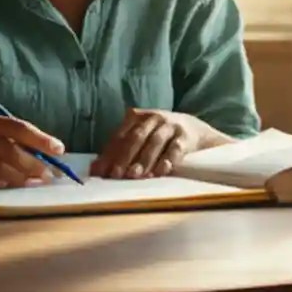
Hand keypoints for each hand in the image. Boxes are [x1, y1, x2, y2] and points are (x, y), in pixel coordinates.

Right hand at [0, 115, 64, 188]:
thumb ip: (18, 139)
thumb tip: (49, 153)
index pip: (19, 128)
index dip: (40, 139)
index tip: (59, 149)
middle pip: (11, 151)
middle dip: (34, 164)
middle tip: (50, 174)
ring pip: (3, 170)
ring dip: (24, 178)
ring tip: (37, 182)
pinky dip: (7, 186)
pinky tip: (17, 187)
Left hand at [91, 109, 231, 179]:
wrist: (196, 130)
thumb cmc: (160, 138)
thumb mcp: (140, 139)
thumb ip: (118, 152)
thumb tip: (95, 170)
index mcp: (136, 117)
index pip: (120, 136)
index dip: (109, 155)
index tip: (101, 172)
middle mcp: (153, 118)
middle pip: (135, 137)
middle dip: (124, 157)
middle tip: (116, 174)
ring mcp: (170, 125)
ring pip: (154, 142)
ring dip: (144, 159)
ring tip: (135, 175)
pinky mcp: (186, 136)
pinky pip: (175, 148)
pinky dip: (167, 160)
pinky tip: (161, 171)